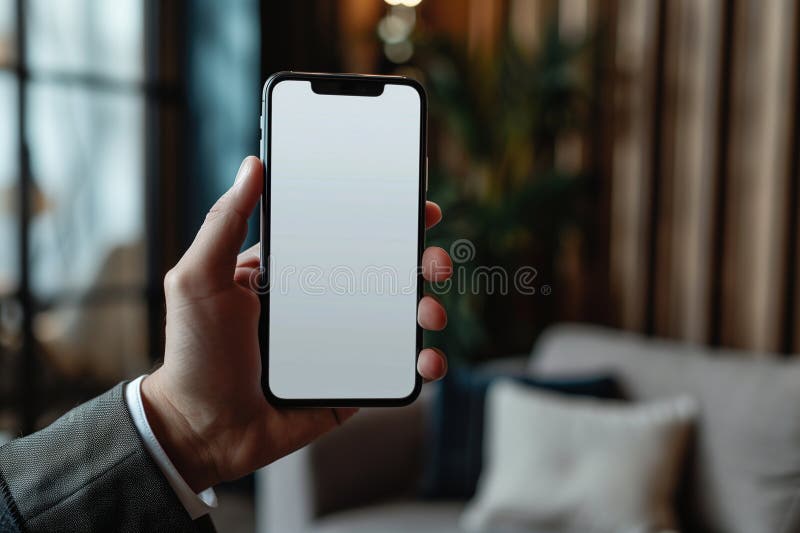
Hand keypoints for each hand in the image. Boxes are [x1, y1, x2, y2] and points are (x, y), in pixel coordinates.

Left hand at [141, 156, 451, 490]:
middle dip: (420, 262)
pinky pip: (396, 367)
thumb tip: (252, 164)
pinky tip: (428, 359)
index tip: (417, 207)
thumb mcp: (199, 279)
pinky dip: (423, 361)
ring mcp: (341, 342)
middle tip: (433, 263)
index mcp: (292, 273)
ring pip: (398, 317)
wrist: (201, 430)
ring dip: (428, 308)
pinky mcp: (352, 381)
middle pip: (384, 273)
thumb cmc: (193, 353)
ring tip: (431, 313)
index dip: (385, 218)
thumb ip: (224, 221)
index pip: (346, 236)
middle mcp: (321, 303)